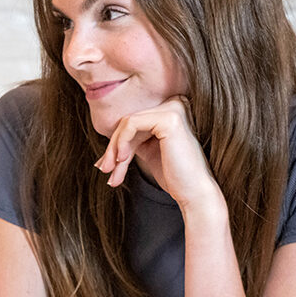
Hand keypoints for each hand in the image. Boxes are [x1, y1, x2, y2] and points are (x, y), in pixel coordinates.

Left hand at [93, 96, 220, 211]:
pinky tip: (121, 160)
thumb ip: (129, 143)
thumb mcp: (147, 152)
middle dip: (113, 148)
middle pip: (129, 121)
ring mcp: (174, 108)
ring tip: (111, 171)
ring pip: (127, 122)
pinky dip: (120, 142)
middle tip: (104, 169)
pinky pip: (131, 124)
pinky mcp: (169, 118)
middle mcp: (176, 103)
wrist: (194, 193)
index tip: (106, 166)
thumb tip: (102, 156)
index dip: (117, 144)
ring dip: (114, 149)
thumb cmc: (174, 175)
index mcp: (171, 110)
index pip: (134, 121)